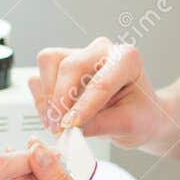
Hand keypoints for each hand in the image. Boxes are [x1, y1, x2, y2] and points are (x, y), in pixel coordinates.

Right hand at [31, 38, 167, 148]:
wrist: (136, 114)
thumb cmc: (139, 114)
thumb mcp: (130, 124)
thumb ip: (103, 125)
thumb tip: (73, 128)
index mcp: (126, 59)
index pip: (101, 81)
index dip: (84, 106)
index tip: (71, 125)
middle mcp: (101, 50)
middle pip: (70, 66)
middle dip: (61, 100)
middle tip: (60, 128)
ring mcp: (78, 54)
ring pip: (49, 63)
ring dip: (48, 98)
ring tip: (57, 124)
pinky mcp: (60, 65)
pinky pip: (40, 76)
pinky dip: (41, 100)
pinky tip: (54, 117)